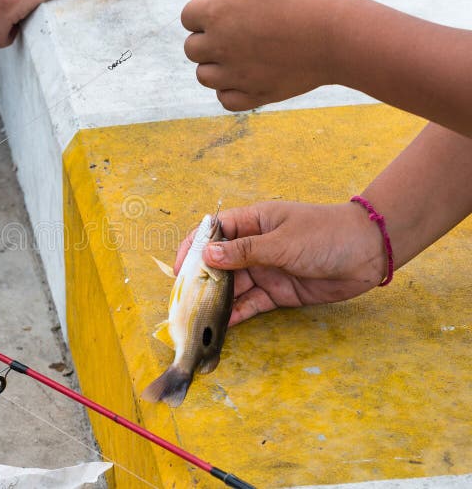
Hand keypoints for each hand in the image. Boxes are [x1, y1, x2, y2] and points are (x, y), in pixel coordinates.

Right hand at [174, 201, 386, 325]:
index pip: (214, 232)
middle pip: (219, 263)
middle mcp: (255, 246)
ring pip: (233, 287)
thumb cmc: (325, 234)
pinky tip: (222, 326)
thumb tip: (207, 256)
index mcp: (254, 222)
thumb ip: (244, 252)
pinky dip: (237, 314)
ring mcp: (266, 270)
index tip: (179, 268)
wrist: (369, 253)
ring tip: (200, 318)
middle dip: (202, 280)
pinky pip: (251, 304)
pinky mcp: (278, 293)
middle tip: (185, 300)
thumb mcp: (282, 241)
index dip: (194, 247)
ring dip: (218, 301)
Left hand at [180, 0, 349, 110]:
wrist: (340, 33)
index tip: (228, 10)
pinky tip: (246, 76)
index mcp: (217, 14)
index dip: (204, 11)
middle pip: (191, 49)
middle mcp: (219, 47)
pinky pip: (225, 100)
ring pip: (204, 77)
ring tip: (242, 54)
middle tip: (237, 31)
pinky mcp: (254, 96)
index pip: (187, 16)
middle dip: (207, 39)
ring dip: (215, 66)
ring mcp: (235, 75)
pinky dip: (230, 90)